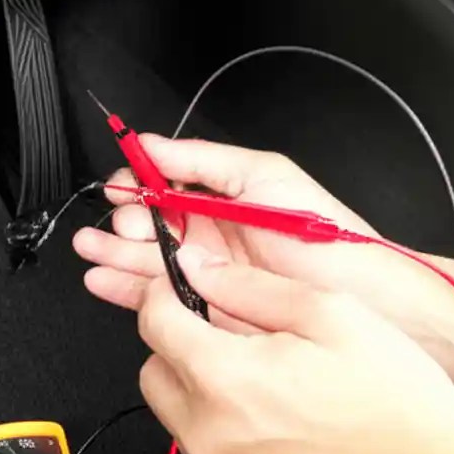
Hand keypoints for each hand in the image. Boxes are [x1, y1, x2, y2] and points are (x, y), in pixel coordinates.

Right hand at [73, 136, 453, 401]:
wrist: (363, 299)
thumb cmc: (326, 237)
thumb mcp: (263, 176)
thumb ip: (201, 159)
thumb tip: (150, 143)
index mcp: (220, 196)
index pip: (161, 183)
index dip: (137, 184)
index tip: (124, 188)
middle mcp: (209, 233)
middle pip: (147, 224)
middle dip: (122, 222)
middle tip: (119, 227)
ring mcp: (206, 273)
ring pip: (145, 260)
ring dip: (112, 254)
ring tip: (90, 251)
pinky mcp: (207, 310)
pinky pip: (157, 297)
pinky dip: (125, 288)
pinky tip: (104, 281)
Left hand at [139, 248, 453, 453]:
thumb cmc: (396, 401)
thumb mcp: (331, 314)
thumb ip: (249, 286)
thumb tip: (197, 264)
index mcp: (224, 379)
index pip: (154, 320)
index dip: (168, 288)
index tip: (190, 278)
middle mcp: (209, 430)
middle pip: (154, 367)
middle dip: (179, 337)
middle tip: (228, 325)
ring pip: (175, 406)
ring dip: (197, 378)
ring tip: (257, 366)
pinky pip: (202, 439)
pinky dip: (219, 416)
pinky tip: (269, 403)